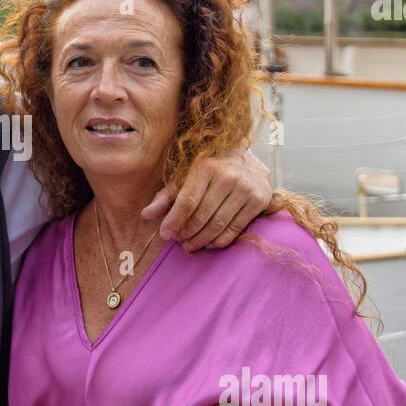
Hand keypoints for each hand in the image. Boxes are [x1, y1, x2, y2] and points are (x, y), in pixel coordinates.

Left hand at [142, 147, 272, 251]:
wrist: (247, 159)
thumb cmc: (210, 169)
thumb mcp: (186, 176)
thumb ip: (166, 196)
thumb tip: (145, 215)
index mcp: (206, 167)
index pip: (187, 202)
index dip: (174, 221)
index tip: (165, 235)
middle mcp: (228, 176)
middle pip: (201, 216)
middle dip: (186, 233)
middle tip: (178, 241)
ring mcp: (246, 188)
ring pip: (218, 225)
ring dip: (201, 240)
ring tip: (190, 245)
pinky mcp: (259, 200)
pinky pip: (235, 229)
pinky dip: (219, 241)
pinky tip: (209, 244)